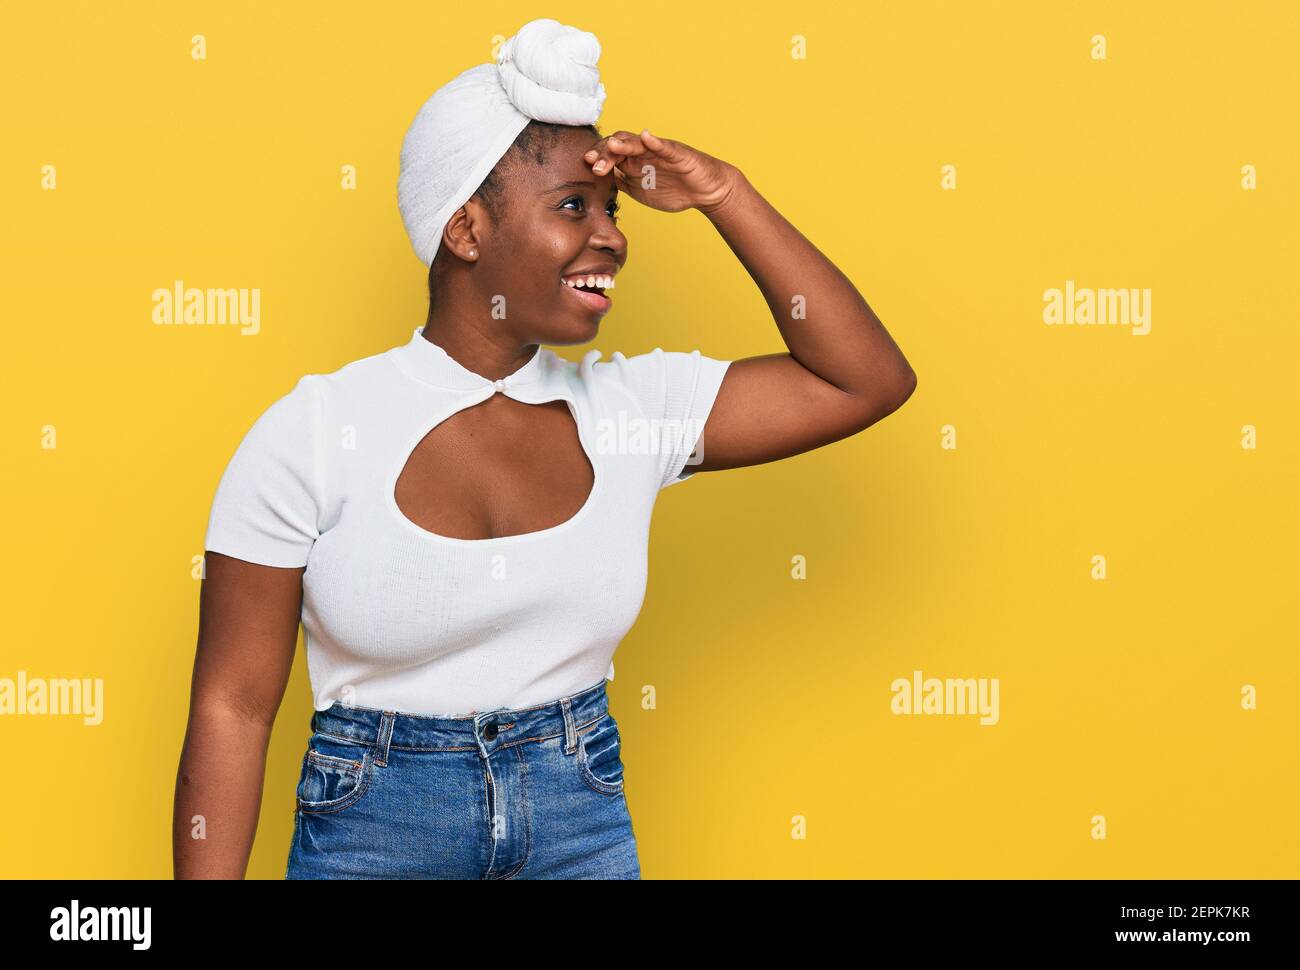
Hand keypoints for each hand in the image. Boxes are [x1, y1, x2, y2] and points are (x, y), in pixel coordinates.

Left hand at [584, 129, 741, 215]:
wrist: (705, 191)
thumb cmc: (675, 189)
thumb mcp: (640, 191)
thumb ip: (621, 183)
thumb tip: (598, 182)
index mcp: (633, 161)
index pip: (610, 154)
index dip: (598, 158)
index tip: (586, 166)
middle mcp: (643, 152)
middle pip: (619, 145)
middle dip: (604, 153)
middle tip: (593, 163)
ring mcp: (659, 151)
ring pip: (637, 142)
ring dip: (623, 144)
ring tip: (612, 146)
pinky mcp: (676, 153)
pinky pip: (664, 145)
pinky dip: (654, 141)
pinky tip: (645, 137)